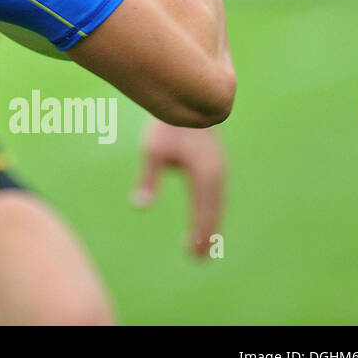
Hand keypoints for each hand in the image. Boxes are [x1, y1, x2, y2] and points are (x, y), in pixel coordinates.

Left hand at [131, 118, 225, 256]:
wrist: (190, 99)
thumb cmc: (167, 126)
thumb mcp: (153, 151)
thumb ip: (148, 180)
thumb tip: (139, 206)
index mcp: (204, 175)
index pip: (203, 212)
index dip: (199, 234)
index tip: (193, 253)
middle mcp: (217, 175)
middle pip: (213, 212)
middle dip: (207, 235)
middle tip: (198, 258)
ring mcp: (219, 169)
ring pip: (217, 204)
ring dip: (211, 224)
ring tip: (204, 245)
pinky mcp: (215, 164)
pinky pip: (216, 194)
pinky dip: (212, 210)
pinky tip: (205, 219)